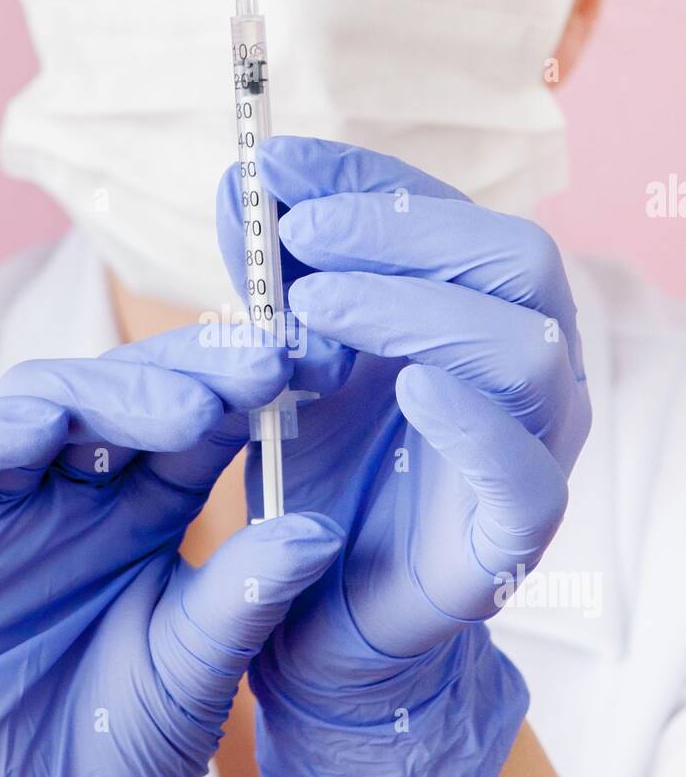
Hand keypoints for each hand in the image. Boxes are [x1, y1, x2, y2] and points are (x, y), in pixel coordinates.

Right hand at [0, 326, 342, 776]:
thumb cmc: (123, 753)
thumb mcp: (200, 664)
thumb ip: (248, 591)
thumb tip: (322, 526)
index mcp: (141, 509)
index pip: (185, 417)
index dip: (234, 383)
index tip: (297, 364)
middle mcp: (67, 496)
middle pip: (112, 395)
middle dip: (181, 376)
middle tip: (251, 374)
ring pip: (30, 409)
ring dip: (102, 394)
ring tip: (180, 411)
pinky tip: (39, 428)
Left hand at [218, 136, 589, 776]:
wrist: (321, 607)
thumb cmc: (316, 474)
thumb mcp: (284, 363)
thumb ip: (272, 283)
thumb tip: (243, 188)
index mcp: (476, 316)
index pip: (450, 216)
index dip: (367, 180)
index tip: (276, 169)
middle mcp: (524, 369)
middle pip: (514, 259)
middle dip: (402, 232)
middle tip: (301, 236)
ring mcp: (533, 447)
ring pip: (526, 347)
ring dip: (418, 309)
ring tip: (316, 309)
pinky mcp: (516, 533)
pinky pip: (524, 470)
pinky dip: (473, 422)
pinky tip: (412, 390)